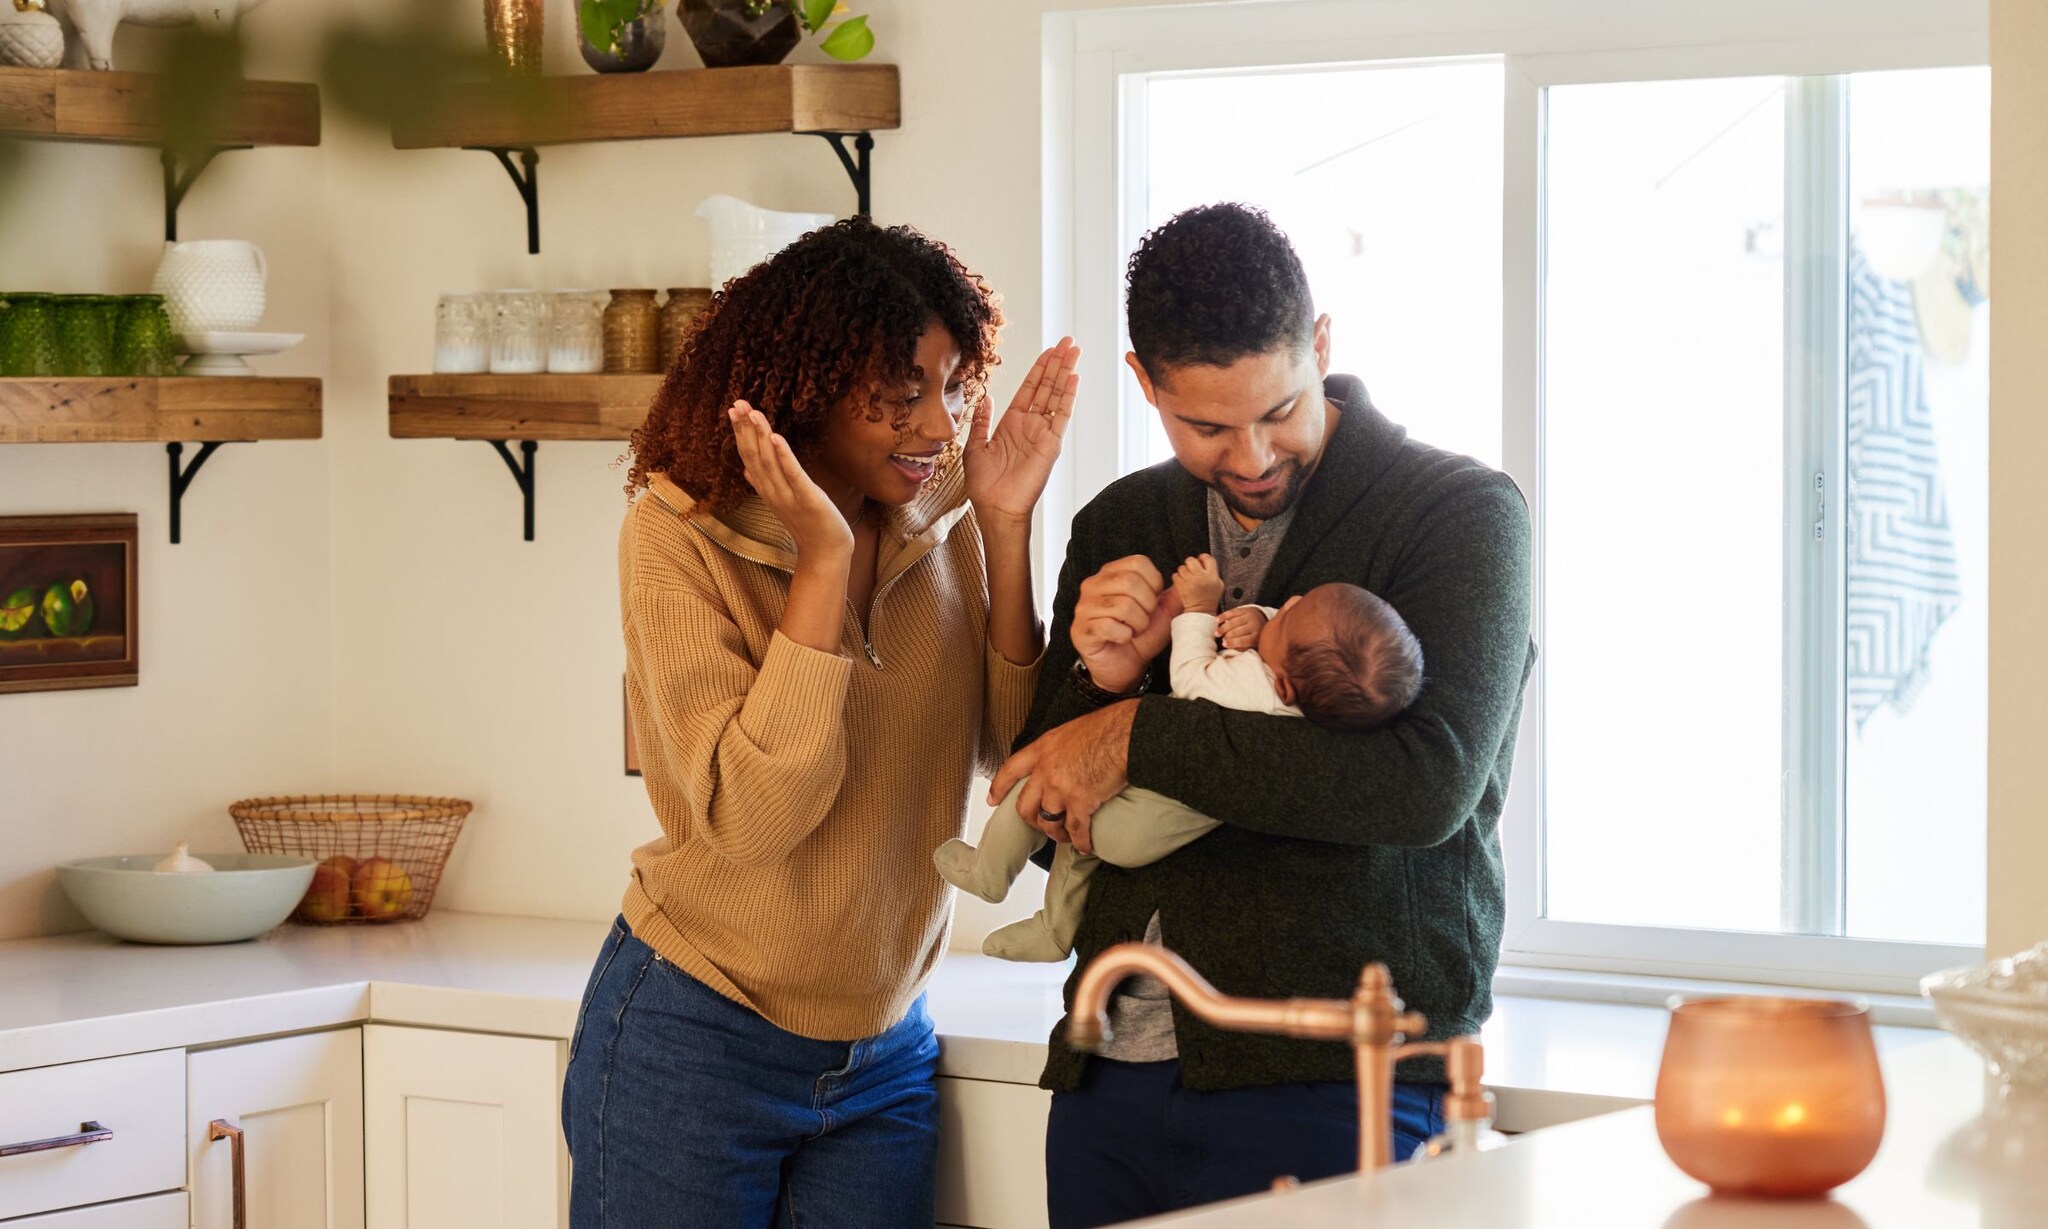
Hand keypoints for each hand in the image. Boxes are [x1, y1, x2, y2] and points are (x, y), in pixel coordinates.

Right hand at [729, 401, 852, 560]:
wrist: (825, 552)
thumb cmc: (806, 524)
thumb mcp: (782, 501)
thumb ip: (763, 484)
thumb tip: (746, 469)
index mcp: (766, 489)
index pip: (748, 456)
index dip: (740, 432)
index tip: (733, 409)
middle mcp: (772, 491)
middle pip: (754, 455)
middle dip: (745, 428)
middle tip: (737, 404)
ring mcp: (788, 496)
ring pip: (769, 462)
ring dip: (760, 436)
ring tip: (754, 413)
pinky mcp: (807, 499)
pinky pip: (793, 475)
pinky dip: (784, 456)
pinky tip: (776, 437)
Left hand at [964, 338, 1079, 526]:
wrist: (995, 508)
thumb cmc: (984, 485)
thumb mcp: (975, 447)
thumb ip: (982, 422)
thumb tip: (986, 398)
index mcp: (1012, 423)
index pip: (1029, 389)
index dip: (1039, 368)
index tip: (1049, 350)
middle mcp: (1030, 425)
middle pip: (1047, 386)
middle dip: (1056, 363)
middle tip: (1068, 341)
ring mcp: (1042, 433)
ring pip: (1056, 395)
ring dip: (1065, 372)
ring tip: (1074, 350)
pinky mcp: (1051, 444)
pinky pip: (1061, 415)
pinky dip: (1068, 396)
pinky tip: (1073, 378)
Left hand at [988, 700, 1136, 854]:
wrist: (1127, 734)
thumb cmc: (1108, 725)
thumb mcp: (1072, 730)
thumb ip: (1061, 748)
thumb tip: (1068, 758)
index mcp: (1042, 748)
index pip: (1010, 770)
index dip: (999, 787)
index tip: (992, 800)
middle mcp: (1045, 771)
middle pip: (1025, 805)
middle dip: (1030, 821)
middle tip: (1039, 826)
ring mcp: (1060, 788)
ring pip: (1048, 822)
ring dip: (1056, 834)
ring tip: (1065, 838)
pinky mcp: (1080, 803)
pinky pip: (1076, 830)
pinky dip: (1080, 842)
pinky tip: (1085, 847)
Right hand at [1073, 556, 1182, 693]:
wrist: (1126, 667)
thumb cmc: (1142, 637)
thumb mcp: (1164, 612)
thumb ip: (1175, 593)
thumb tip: (1188, 576)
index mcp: (1111, 573)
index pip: (1138, 563)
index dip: (1154, 584)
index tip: (1152, 602)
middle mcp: (1093, 585)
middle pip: (1130, 582)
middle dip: (1147, 606)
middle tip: (1144, 620)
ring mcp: (1084, 607)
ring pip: (1122, 605)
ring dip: (1138, 624)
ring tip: (1134, 631)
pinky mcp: (1081, 629)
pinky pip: (1108, 626)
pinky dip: (1124, 636)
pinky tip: (1122, 639)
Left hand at [1171, 554, 1223, 614]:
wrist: (1201, 610)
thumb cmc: (1210, 598)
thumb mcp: (1219, 584)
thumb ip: (1214, 572)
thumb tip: (1206, 562)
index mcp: (1212, 575)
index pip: (1208, 558)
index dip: (1203, 557)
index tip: (1201, 560)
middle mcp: (1200, 577)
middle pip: (1192, 560)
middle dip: (1191, 562)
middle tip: (1192, 567)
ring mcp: (1190, 581)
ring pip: (1182, 567)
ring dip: (1183, 570)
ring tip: (1187, 576)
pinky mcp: (1181, 586)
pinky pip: (1175, 575)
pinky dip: (1177, 577)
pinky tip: (1183, 581)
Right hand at [1217, 604, 1268, 649]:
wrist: (1263, 619)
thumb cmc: (1255, 635)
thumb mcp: (1254, 643)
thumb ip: (1244, 647)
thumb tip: (1231, 649)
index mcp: (1257, 636)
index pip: (1243, 640)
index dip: (1232, 642)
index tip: (1224, 644)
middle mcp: (1255, 624)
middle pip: (1238, 631)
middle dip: (1227, 635)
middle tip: (1220, 639)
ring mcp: (1250, 616)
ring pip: (1234, 622)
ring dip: (1223, 628)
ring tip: (1216, 633)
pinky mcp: (1245, 609)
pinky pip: (1232, 612)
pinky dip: (1224, 616)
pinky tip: (1217, 620)